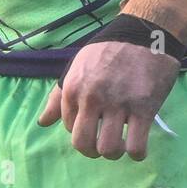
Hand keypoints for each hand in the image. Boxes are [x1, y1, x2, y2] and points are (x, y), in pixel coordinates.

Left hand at [38, 40, 179, 160]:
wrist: (144, 34)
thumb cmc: (109, 50)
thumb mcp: (78, 66)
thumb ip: (60, 96)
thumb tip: (42, 122)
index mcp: (73, 88)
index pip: (68, 127)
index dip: (82, 128)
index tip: (94, 122)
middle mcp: (92, 98)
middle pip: (83, 144)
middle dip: (92, 151)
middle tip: (103, 143)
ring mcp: (118, 104)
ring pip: (109, 149)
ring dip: (115, 153)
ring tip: (122, 144)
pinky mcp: (143, 109)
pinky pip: (136, 146)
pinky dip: (137, 153)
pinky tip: (138, 146)